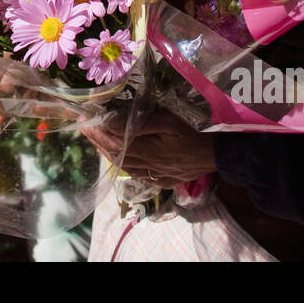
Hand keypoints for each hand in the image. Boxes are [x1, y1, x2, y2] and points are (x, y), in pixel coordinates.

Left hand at [87, 110, 214, 188]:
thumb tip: (111, 123)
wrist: (219, 156)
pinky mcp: (164, 180)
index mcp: (147, 152)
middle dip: (98, 142)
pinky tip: (121, 160)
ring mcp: (156, 176)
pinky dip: (125, 166)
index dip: (98, 133)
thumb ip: (138, 124)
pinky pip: (138, 175)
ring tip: (97, 142)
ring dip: (108, 154)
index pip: (114, 143)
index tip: (84, 122)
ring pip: (124, 167)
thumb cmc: (194, 133)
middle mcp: (148, 167)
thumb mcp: (167, 122)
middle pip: (116, 155)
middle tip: (85, 130)